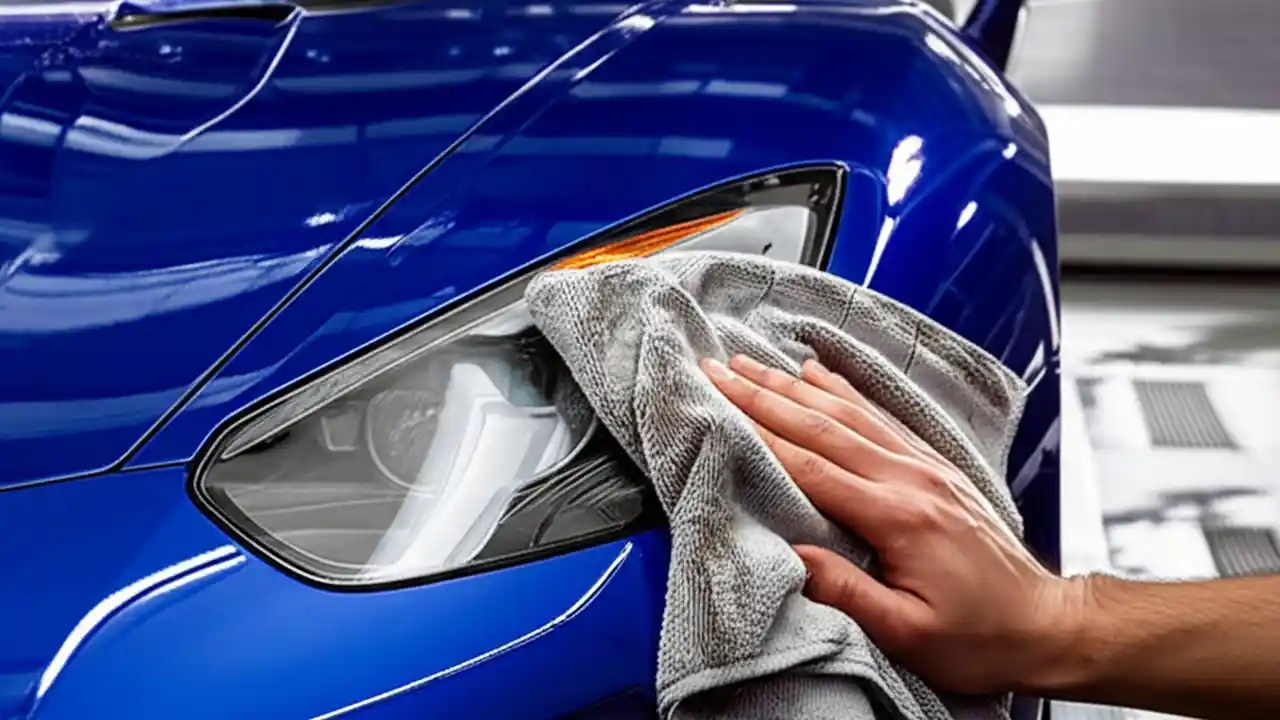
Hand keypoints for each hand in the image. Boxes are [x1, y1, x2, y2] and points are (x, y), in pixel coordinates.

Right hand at [700, 355, 1085, 694]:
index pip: (812, 466)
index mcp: (898, 517)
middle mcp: (911, 479)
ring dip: (795, 386)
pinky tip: (819, 374)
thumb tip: (793, 556)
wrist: (1044, 626)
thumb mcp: (909, 633)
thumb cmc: (978, 638)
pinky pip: (881, 418)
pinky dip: (844, 391)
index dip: (760, 434)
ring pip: (850, 413)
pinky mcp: (936, 468)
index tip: (720, 406)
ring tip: (754, 363)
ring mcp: (926, 468)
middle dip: (764, 395)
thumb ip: (848, 592)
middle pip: (822, 426)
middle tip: (719, 368)